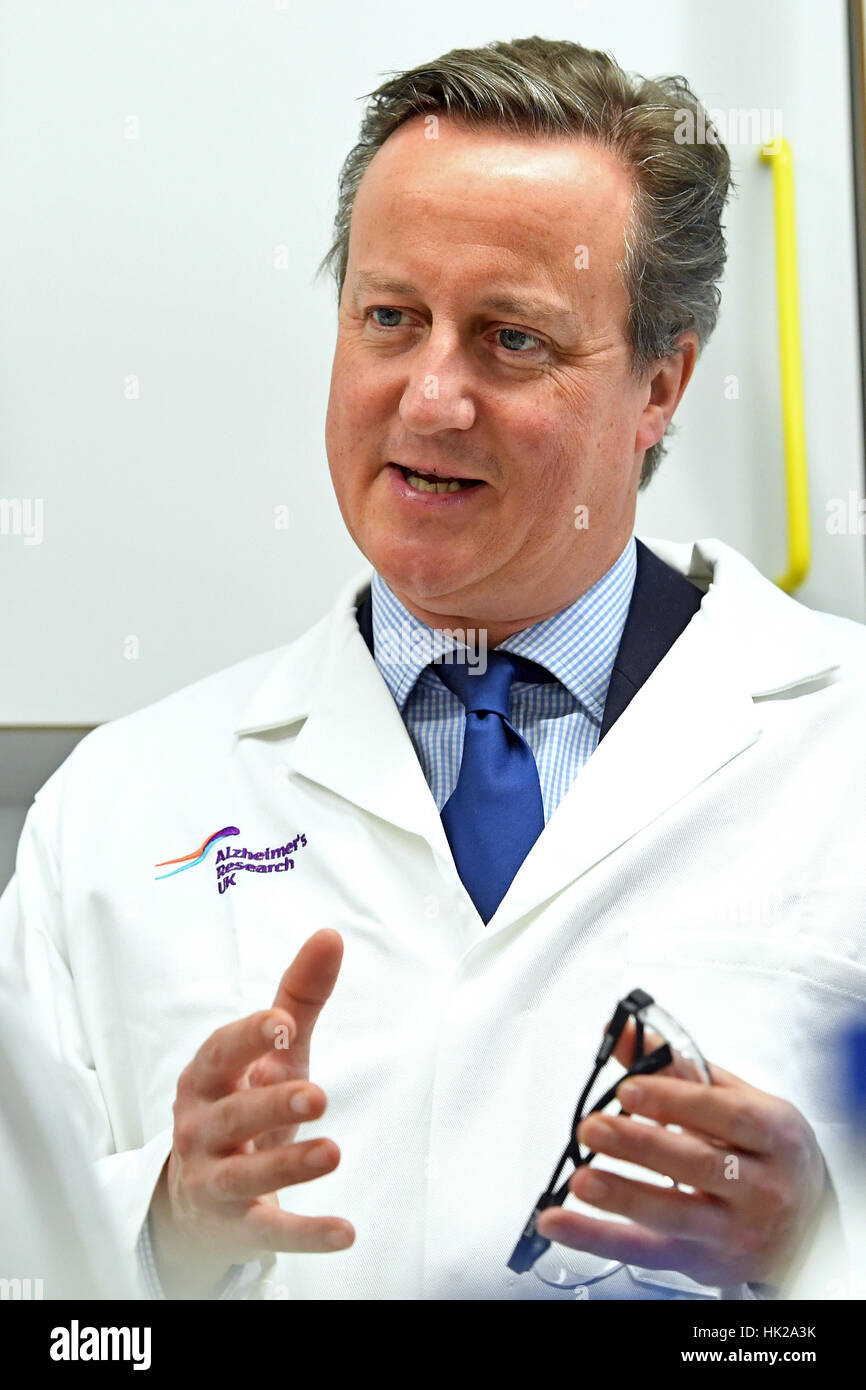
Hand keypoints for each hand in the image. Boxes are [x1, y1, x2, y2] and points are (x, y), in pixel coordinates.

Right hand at [154, 928, 353, 1290]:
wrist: (198, 1197)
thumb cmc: (242, 1103)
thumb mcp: (271, 1054)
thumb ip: (299, 997)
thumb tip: (331, 934)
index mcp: (206, 1078)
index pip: (220, 1052)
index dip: (249, 1037)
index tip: (284, 1022)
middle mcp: (200, 1128)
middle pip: (232, 1115)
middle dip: (270, 1103)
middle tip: (316, 1093)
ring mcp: (214, 1180)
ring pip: (244, 1175)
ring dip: (288, 1165)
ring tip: (333, 1153)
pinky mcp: (238, 1227)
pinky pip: (269, 1230)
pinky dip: (305, 1233)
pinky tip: (346, 1232)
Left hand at [535, 1021, 826, 1288]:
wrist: (806, 1226)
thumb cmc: (767, 1152)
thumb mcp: (739, 1100)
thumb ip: (677, 1066)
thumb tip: (622, 1031)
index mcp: (775, 1135)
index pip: (726, 1115)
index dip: (675, 1101)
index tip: (630, 1089)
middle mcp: (762, 1187)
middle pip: (698, 1164)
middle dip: (641, 1146)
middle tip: (593, 1127)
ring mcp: (734, 1230)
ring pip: (674, 1214)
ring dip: (622, 1197)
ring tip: (581, 1179)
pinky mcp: (703, 1261)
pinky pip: (646, 1251)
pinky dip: (599, 1238)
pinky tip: (562, 1223)